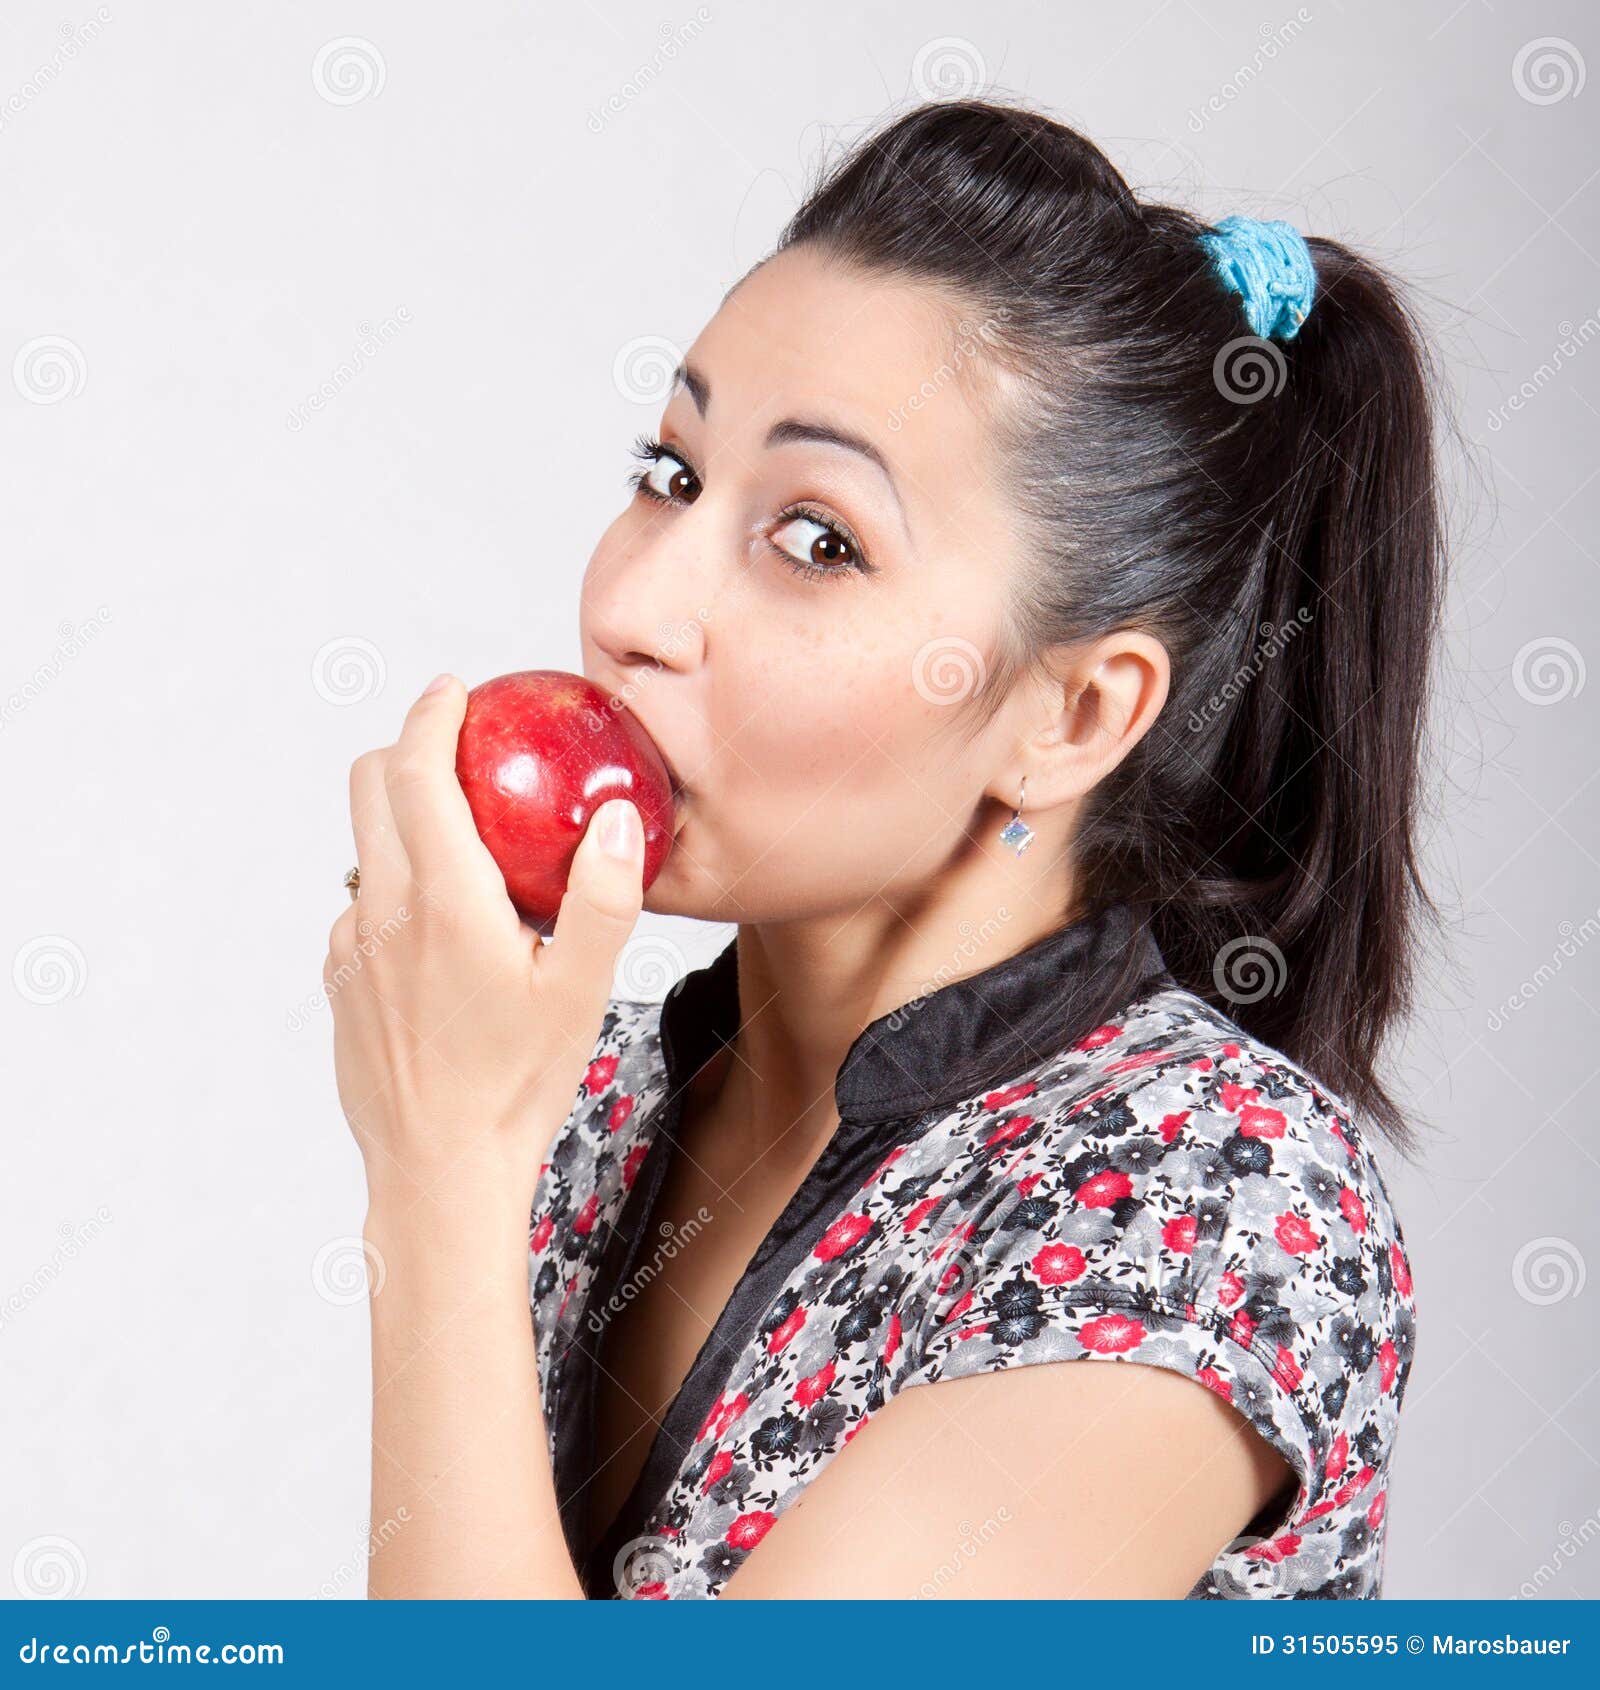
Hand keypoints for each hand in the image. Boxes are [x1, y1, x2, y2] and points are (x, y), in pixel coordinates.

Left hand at [324, 673, 644, 1226]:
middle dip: (406, 749)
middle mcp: (383, 911)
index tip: (454, 690)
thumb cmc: (517, 1086)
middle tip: (461, 752)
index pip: (416, 772)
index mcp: (445, 901)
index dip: (431, 716)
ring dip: (402, 826)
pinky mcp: (339, 984)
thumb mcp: (582, 992)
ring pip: (363, 850)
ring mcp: (350, 948)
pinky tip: (441, 938)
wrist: (438, 1173)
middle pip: (368, 787)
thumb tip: (617, 817)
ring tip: (467, 856)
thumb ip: (604, 898)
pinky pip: (359, 909)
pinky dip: (394, 892)